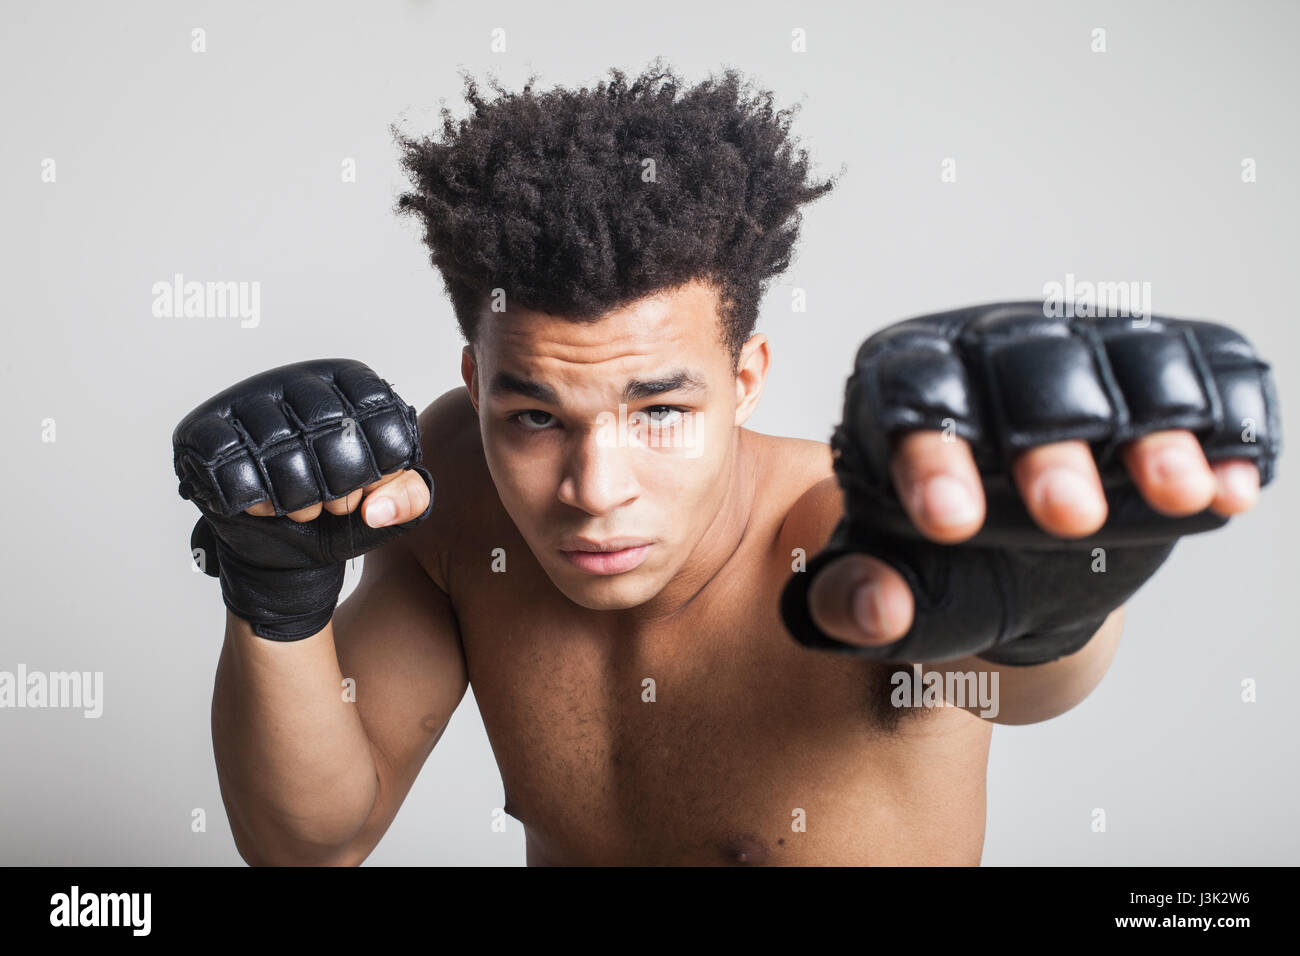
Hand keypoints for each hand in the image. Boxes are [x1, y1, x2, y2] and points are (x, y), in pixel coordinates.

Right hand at [173, 359, 433, 640]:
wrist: (283, 546)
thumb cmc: (334, 511)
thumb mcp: (383, 504)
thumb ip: (408, 497)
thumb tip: (377, 507)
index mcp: (349, 382)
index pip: (378, 413)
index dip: (377, 466)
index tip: (367, 488)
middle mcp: (298, 379)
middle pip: (330, 430)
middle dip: (339, 488)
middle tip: (332, 506)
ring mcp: (249, 397)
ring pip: (280, 449)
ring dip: (296, 500)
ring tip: (299, 507)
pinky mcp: (205, 428)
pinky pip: (232, 465)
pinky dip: (255, 501)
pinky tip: (264, 505)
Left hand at [780, 302, 1280, 664]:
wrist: (1015, 566)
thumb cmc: (937, 565)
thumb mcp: (891, 588)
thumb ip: (853, 603)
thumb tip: (876, 607)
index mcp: (901, 387)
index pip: (908, 396)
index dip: (933, 454)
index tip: (954, 527)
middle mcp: (991, 345)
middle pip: (1025, 367)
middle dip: (1051, 443)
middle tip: (1068, 519)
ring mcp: (1083, 350)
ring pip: (1127, 359)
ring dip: (1157, 427)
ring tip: (1173, 493)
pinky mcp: (1162, 373)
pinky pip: (1209, 377)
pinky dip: (1229, 428)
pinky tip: (1231, 490)